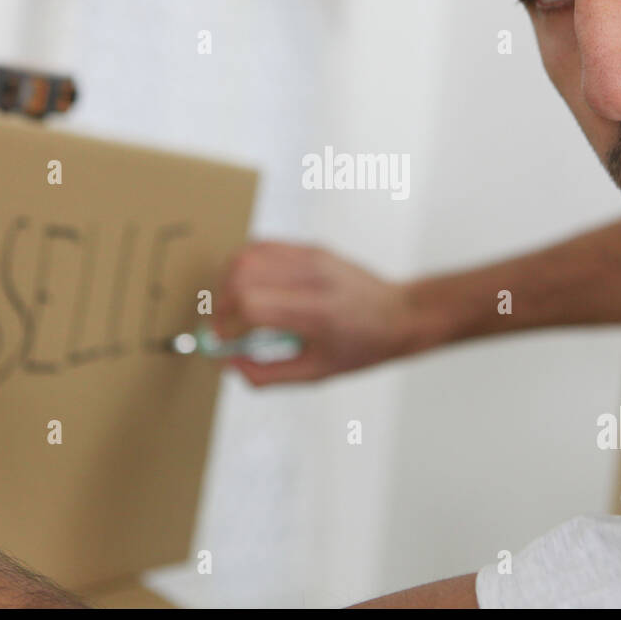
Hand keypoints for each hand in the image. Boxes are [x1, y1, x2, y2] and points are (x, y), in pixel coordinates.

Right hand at [213, 241, 422, 384]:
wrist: (399, 314)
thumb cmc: (362, 347)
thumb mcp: (317, 373)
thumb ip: (268, 373)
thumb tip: (230, 364)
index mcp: (317, 313)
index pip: (252, 305)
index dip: (226, 324)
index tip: (221, 340)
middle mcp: (312, 278)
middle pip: (242, 274)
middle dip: (221, 302)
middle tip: (224, 325)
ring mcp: (312, 256)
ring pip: (247, 255)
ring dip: (229, 282)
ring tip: (237, 306)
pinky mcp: (311, 247)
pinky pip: (263, 246)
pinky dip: (246, 266)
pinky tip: (252, 287)